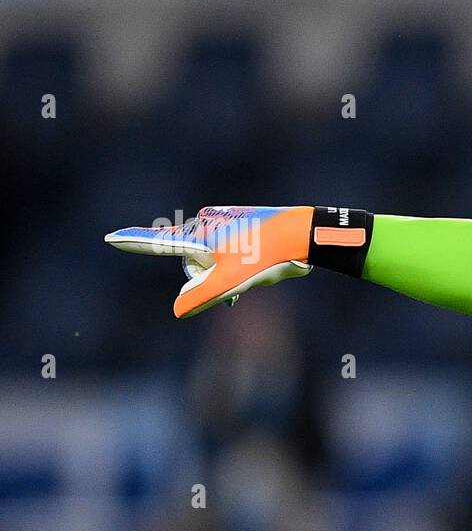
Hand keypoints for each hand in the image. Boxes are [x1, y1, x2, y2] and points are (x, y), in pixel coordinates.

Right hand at [105, 206, 313, 317]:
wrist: (302, 233)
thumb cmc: (265, 256)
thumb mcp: (230, 282)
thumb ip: (200, 297)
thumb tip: (177, 310)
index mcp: (196, 234)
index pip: (158, 243)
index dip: (133, 243)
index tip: (110, 238)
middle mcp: (204, 223)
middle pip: (192, 261)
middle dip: (210, 277)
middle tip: (240, 281)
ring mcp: (223, 220)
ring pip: (214, 258)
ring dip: (229, 272)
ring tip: (256, 271)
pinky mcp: (240, 221)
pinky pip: (230, 250)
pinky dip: (240, 263)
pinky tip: (262, 263)